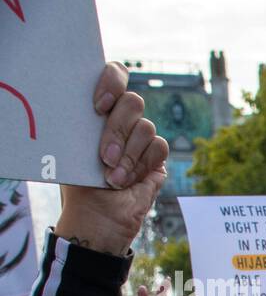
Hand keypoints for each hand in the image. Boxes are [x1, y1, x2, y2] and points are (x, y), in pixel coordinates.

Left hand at [53, 63, 168, 255]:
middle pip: (133, 101)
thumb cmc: (80, 187)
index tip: (98, 107)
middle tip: (104, 156)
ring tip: (114, 178)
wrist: (98, 219)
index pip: (114, 76)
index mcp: (99, 111)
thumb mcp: (75, 153)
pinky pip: (160, 148)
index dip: (111, 83)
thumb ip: (87, 128)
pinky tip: (130, 181)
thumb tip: (95, 110)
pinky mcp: (156, 159)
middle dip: (118, 130)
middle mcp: (122, 120)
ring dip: (129, 155)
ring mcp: (141, 139)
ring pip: (147, 128)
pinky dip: (144, 165)